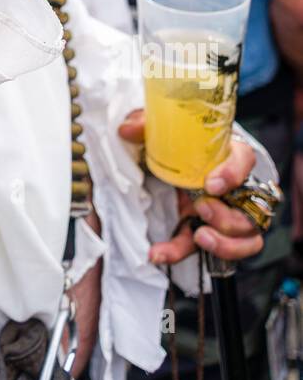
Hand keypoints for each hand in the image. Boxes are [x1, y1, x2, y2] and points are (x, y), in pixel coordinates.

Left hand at [118, 110, 264, 264]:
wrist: (157, 163)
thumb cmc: (169, 143)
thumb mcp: (155, 131)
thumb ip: (144, 125)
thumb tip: (127, 129)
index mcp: (224, 157)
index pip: (245, 160)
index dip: (235, 174)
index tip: (212, 184)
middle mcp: (231, 189)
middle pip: (253, 211)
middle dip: (231, 218)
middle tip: (202, 207)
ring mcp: (222, 215)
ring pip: (247, 240)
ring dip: (226, 244)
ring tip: (200, 237)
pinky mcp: (203, 231)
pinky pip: (202, 252)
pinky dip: (180, 254)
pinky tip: (158, 253)